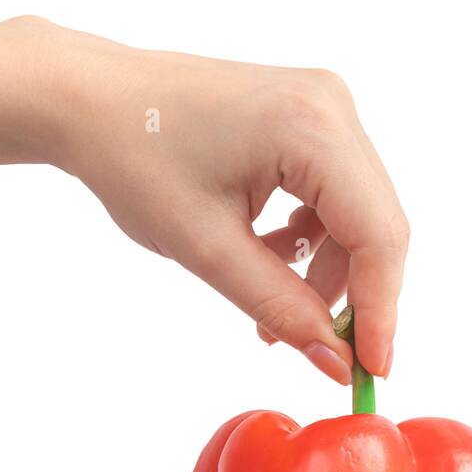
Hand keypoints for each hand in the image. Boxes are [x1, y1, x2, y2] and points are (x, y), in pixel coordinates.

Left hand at [36, 19, 408, 381]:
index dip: (380, 309)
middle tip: (326, 353)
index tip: (370, 370)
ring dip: (326, 270)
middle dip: (355, 294)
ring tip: (272, 308)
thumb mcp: (207, 249)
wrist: (92, 102)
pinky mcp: (307, 116)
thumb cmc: (134, 158)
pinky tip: (268, 257)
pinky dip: (311, 237)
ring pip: (357, 212)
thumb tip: (333, 360)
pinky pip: (334, 192)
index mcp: (311, 129)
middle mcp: (331, 106)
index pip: (377, 235)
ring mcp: (323, 105)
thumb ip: (279, 306)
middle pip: (376, 223)